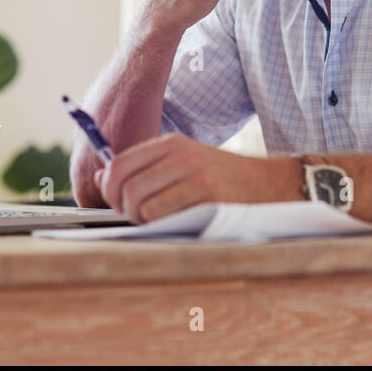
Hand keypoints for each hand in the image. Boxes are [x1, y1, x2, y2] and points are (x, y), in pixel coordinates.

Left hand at [96, 133, 292, 223]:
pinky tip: (173, 224)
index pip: (118, 164)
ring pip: (139, 205)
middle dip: (122, 209)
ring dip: (141, 222)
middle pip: (125, 187)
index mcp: (171, 144)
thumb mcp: (184, 163)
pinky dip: (160, 226)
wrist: (269, 184)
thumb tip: (102, 177)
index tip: (116, 202)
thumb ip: (144, 168)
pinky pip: (162, 217)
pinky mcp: (207, 196)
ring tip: (157, 222)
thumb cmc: (221, 178)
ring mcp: (195, 175)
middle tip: (136, 218)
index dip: (108, 189)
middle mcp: (180, 155)